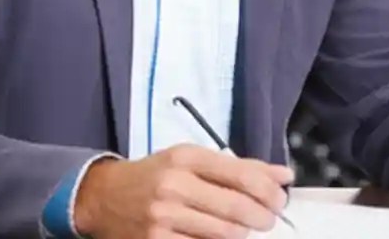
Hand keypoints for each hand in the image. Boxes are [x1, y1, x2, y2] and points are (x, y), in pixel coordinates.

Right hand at [74, 143, 293, 238]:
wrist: (104, 197)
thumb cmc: (156, 176)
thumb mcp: (192, 160)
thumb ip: (239, 166)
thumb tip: (284, 176)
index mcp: (187, 158)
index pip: (242, 175)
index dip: (269, 191)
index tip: (280, 199)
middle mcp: (174, 186)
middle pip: (237, 208)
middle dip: (263, 217)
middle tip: (268, 219)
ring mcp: (164, 218)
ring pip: (225, 234)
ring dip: (244, 234)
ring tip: (245, 228)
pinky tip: (220, 238)